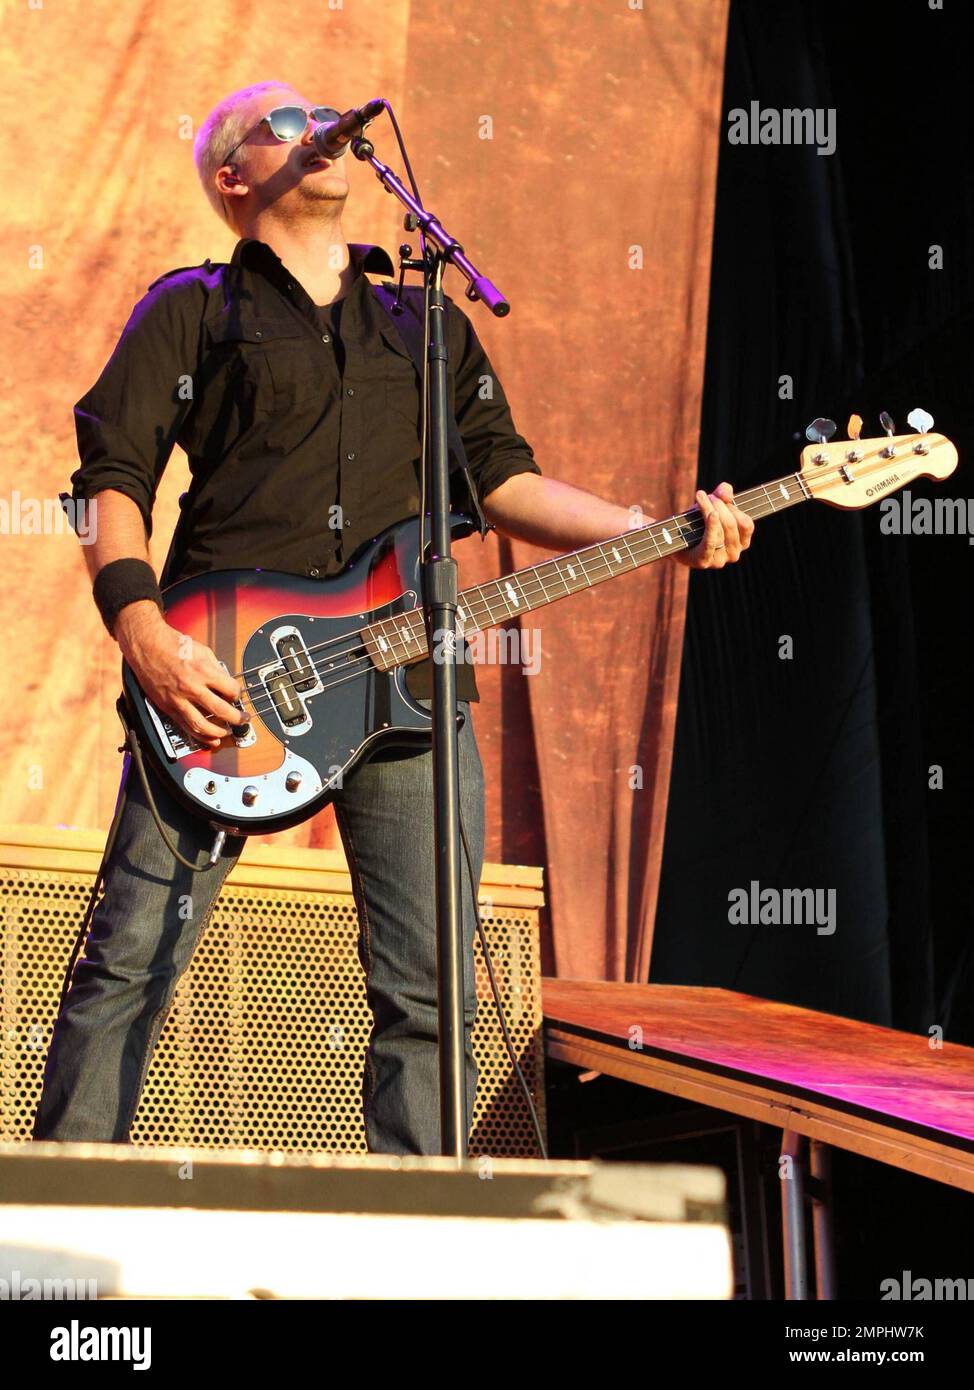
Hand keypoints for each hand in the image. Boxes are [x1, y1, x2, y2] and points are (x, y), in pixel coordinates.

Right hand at [115, 601, 244, 748]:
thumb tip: (226, 682)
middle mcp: (191, 687)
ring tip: (227, 733)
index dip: (237, 694)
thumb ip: (215, 669)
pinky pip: (185, 726)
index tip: (237, 695)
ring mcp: (178, 699)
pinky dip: (199, 736)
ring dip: (218, 732)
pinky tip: (208, 738)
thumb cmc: (172, 644)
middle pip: (221, 710)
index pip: (230, 690)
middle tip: (242, 720)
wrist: (146, 644)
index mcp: (203, 670)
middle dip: (236, 718)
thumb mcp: (202, 651)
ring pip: (201, 725)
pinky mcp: (167, 706)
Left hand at [676, 482, 753, 568]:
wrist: (674, 538)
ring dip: (709, 510)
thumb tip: (727, 495)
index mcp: (742, 543)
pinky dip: (712, 526)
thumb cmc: (698, 521)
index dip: (734, 508)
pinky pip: (711, 542)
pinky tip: (712, 514)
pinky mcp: (704, 562)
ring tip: (700, 497)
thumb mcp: (714, 503)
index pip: (746, 524)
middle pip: (731, 525)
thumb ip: (724, 493)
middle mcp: (734, 554)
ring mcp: (719, 560)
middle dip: (719, 506)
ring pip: (720, 531)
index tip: (721, 498)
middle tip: (707, 496)